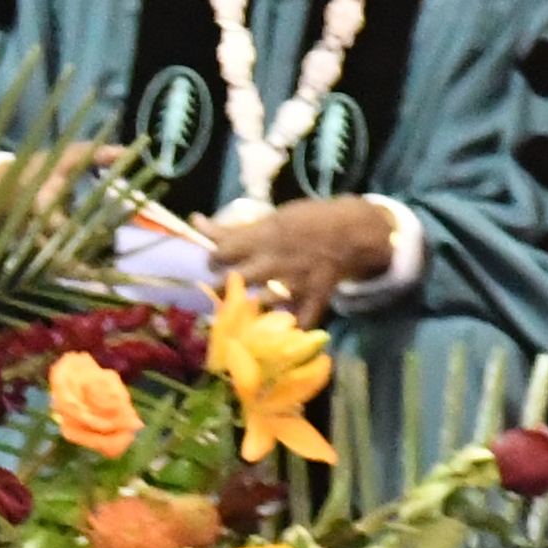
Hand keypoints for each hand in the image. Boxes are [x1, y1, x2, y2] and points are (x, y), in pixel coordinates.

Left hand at [204, 197, 402, 325]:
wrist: (353, 230)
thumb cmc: (307, 221)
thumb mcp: (270, 220)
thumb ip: (232, 228)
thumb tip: (194, 221)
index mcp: (262, 238)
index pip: (221, 252)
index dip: (212, 260)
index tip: (214, 263)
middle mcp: (274, 261)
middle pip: (235, 279)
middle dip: (222, 287)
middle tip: (223, 289)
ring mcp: (295, 282)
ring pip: (262, 303)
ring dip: (251, 308)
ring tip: (245, 307)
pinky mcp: (315, 297)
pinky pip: (301, 320)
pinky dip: (292, 327)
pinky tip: (282, 327)